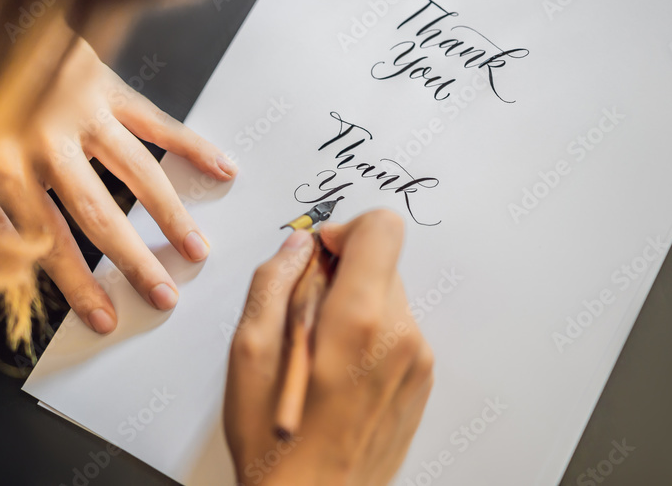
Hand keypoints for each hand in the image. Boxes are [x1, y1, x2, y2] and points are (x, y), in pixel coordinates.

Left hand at [0, 38, 235, 333]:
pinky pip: (155, 121)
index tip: (108, 319)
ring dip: (170, 214)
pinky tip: (221, 168)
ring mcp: (80, 113)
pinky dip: (190, 145)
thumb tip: (15, 266)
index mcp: (3, 170)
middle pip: (99, 216)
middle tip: (166, 295)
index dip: (79, 286)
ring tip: (197, 249)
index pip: (48, 242)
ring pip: (135, 173)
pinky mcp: (105, 86)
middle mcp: (46, 144)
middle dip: (136, 261)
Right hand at [224, 210, 433, 485]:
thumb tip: (297, 247)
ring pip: (388, 297)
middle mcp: (401, 335)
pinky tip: (338, 374)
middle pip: (382, 263)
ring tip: (319, 355)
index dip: (345, 230)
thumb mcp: (250, 351)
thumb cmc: (278, 443)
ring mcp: (417, 360)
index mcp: (360, 319)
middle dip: (341, 274)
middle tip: (305, 317)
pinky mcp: (421, 380)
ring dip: (354, 307)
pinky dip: (368, 336)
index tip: (320, 255)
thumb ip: (274, 281)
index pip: (383, 228)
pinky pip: (397, 331)